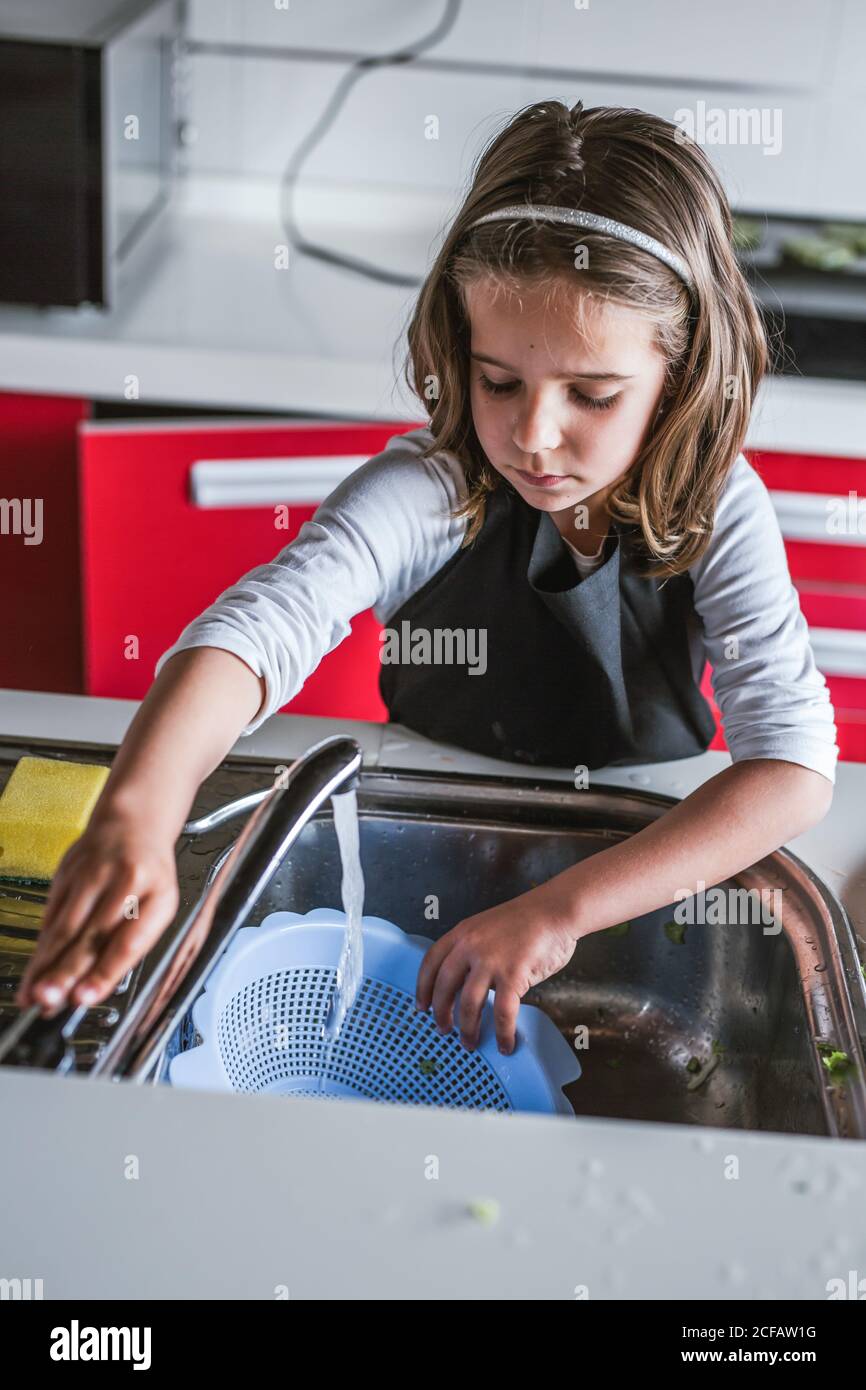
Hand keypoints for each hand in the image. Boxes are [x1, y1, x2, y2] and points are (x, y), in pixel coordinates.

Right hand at [15, 808, 179, 1016]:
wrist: (132, 822)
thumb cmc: (149, 873)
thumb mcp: (160, 905)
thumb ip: (135, 942)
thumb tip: (99, 984)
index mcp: (156, 893)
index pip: (129, 939)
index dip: (104, 971)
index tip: (85, 997)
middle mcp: (122, 882)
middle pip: (90, 934)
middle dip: (66, 971)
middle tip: (49, 1000)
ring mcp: (90, 875)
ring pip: (64, 927)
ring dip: (46, 965)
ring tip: (34, 995)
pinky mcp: (66, 874)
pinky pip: (51, 916)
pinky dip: (41, 946)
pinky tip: (34, 970)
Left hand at [414, 883, 580, 1055]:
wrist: (555, 911)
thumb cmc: (527, 921)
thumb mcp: (487, 928)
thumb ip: (473, 952)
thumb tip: (466, 985)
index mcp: (462, 933)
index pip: (430, 962)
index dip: (423, 988)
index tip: (421, 1006)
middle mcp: (470, 946)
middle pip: (444, 986)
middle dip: (441, 1014)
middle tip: (443, 1030)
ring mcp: (490, 961)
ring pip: (469, 1004)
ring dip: (468, 1028)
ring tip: (470, 1042)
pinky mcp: (513, 975)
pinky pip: (502, 1012)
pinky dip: (502, 1033)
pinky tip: (505, 1044)